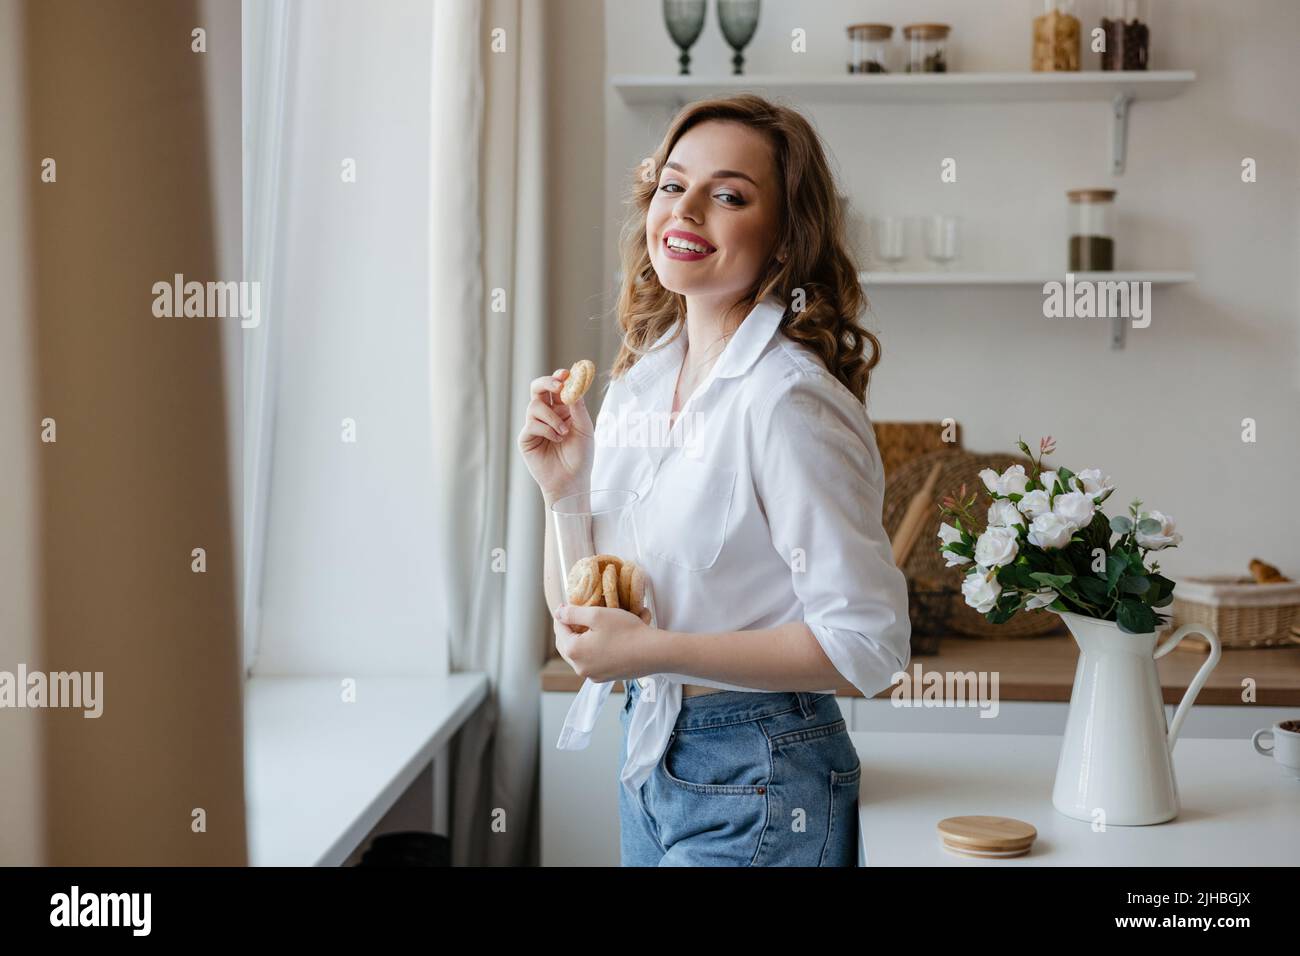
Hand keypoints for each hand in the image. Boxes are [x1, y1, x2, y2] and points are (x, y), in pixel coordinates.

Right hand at [517, 368, 594, 499]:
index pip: (556, 387)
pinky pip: (531, 424)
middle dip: (547, 382)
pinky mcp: (526, 438)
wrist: (572, 480)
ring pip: (534, 406)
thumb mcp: (585, 429)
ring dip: (552, 416)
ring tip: (564, 432)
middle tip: (558, 385)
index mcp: (561, 409)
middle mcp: (546, 414)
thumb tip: (572, 385)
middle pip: (537, 388)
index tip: (567, 373)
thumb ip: (577, 408)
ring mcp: (534, 425)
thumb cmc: (581, 456)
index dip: (559, 377)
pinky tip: (557, 440)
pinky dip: (546, 429)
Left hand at [553, 604, 656, 682]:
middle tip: (574, 616)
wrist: (653, 653)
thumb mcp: (597, 615)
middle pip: (566, 645)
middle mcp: (580, 668)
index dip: (561, 616)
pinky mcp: (605, 678)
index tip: (565, 605)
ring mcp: (593, 675)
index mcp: (574, 651)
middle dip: (568, 630)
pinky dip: (591, 650)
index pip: (559, 630)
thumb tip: (558, 612)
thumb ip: (573, 613)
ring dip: (580, 641)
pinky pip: (591, 662)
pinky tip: (601, 640)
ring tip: (587, 627)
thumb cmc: (626, 631)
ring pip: (579, 655)